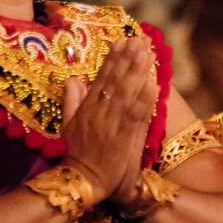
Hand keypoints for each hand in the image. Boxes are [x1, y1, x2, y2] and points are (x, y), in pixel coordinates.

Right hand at [61, 38, 157, 201]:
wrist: (82, 182)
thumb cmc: (77, 156)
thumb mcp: (68, 126)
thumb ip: (71, 102)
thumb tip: (73, 79)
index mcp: (88, 108)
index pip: (102, 77)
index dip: (113, 58)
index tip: (123, 40)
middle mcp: (100, 112)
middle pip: (116, 80)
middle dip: (129, 58)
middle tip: (140, 39)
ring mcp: (113, 124)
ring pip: (127, 93)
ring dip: (138, 72)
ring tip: (148, 53)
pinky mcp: (125, 138)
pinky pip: (136, 115)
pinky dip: (145, 100)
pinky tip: (153, 85)